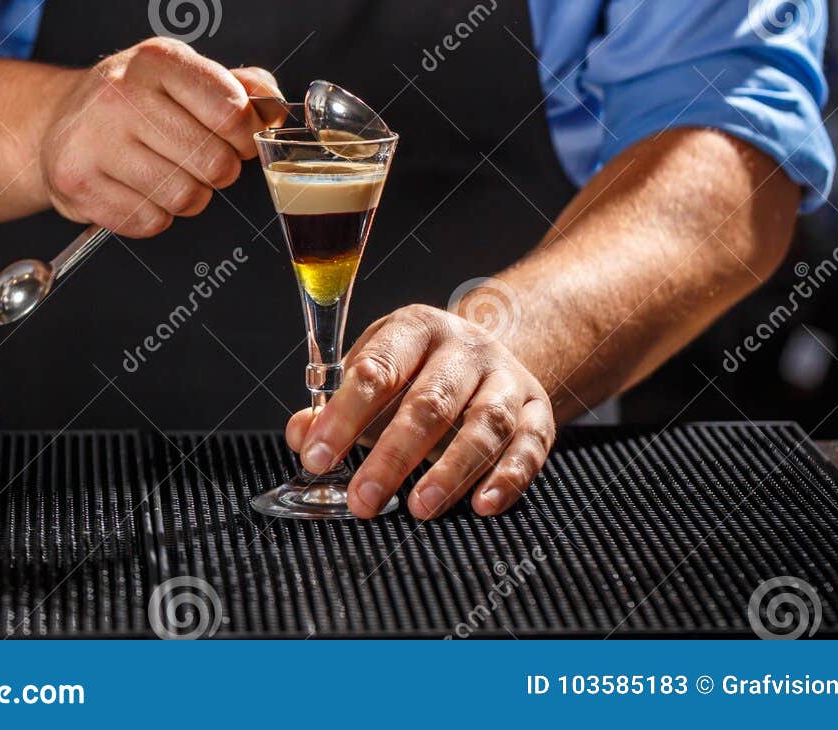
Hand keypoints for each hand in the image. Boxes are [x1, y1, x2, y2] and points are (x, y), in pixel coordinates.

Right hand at [38, 37, 284, 237]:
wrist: (58, 120)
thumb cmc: (134, 99)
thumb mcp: (185, 75)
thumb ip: (240, 87)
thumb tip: (275, 110)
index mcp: (157, 60)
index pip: (230, 110)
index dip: (248, 136)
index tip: (242, 141)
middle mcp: (121, 94)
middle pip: (212, 161)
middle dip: (221, 170)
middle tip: (206, 162)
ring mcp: (93, 138)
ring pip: (183, 196)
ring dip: (191, 196)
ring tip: (172, 175)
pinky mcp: (76, 182)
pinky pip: (148, 221)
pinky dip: (155, 216)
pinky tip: (141, 190)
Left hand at [285, 302, 554, 519]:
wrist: (490, 352)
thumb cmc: (419, 372)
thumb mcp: (375, 372)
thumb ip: (333, 408)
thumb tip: (300, 435)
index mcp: (415, 329)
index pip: (377, 369)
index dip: (343, 416)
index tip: (316, 458)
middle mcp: (464, 347)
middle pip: (430, 402)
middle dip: (393, 455)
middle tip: (363, 500)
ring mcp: (506, 378)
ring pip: (483, 423)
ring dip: (450, 469)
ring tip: (419, 509)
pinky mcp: (537, 410)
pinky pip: (529, 444)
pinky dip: (508, 477)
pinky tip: (481, 506)